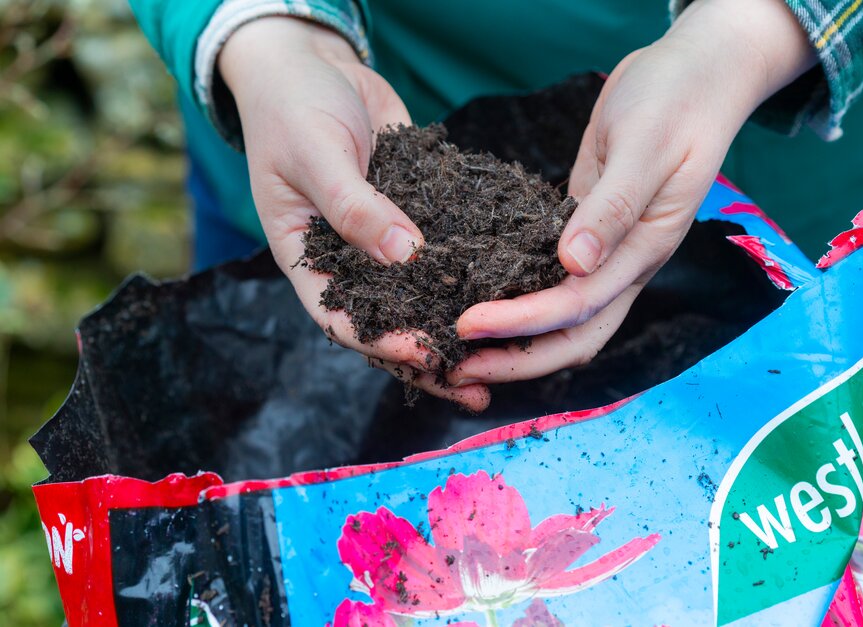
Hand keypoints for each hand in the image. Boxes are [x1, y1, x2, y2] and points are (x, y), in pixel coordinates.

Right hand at [220, 18, 489, 409]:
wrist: (311, 64)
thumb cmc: (292, 106)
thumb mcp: (315, 155)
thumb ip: (356, 207)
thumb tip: (407, 256)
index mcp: (307, 258)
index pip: (342, 319)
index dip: (384, 344)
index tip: (430, 354)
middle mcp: (347, 260)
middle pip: (389, 323)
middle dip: (431, 357)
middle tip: (479, 383)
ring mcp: (383, 239)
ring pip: (420, 296)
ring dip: (456, 326)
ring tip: (502, 354)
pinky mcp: (414, 214)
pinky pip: (442, 251)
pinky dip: (469, 272)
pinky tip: (508, 288)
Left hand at [449, 0, 814, 389]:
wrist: (693, 75)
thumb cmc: (675, 101)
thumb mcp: (645, 146)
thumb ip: (613, 207)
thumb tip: (575, 265)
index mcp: (645, 249)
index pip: (578, 306)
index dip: (521, 323)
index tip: (467, 325)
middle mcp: (625, 263)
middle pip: (573, 336)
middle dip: (516, 357)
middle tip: (456, 367)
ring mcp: (606, 252)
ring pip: (563, 318)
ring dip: (516, 340)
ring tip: (462, 347)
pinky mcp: (583, 231)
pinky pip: (551, 280)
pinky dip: (519, 299)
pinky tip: (480, 297)